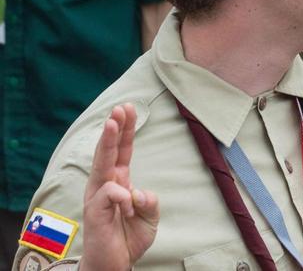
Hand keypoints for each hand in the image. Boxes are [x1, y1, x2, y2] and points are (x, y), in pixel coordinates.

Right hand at [81, 104, 158, 270]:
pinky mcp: (94, 211)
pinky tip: (130, 206)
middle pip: (109, 151)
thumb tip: (141, 193)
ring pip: (102, 164)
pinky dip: (123, 197)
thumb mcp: (150, 217)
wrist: (115, 263)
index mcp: (119, 182)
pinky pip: (110, 193)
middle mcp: (105, 185)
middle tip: (120, 107)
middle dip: (115, 128)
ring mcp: (97, 197)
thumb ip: (150, 202)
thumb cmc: (129, 238)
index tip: (129, 109)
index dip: (127, 131)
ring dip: (109, 142)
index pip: (123, 151)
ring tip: (113, 123)